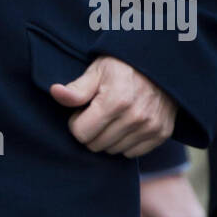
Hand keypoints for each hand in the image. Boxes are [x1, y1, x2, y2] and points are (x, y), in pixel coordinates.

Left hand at [49, 55, 176, 155]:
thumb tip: (55, 92)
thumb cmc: (122, 66)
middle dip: (91, 131)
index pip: (81, 133)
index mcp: (115, 101)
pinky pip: (133, 153)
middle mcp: (135, 117)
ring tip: (112, 118)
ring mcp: (150, 127)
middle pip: (96, 145)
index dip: (76, 122)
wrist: (160, 63)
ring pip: (113, 151)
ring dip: (107, 138)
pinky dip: (125, 143)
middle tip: (96, 114)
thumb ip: (76, 89)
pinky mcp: (161, 133)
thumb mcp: (96, 71)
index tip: (82, 111)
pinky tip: (125, 125)